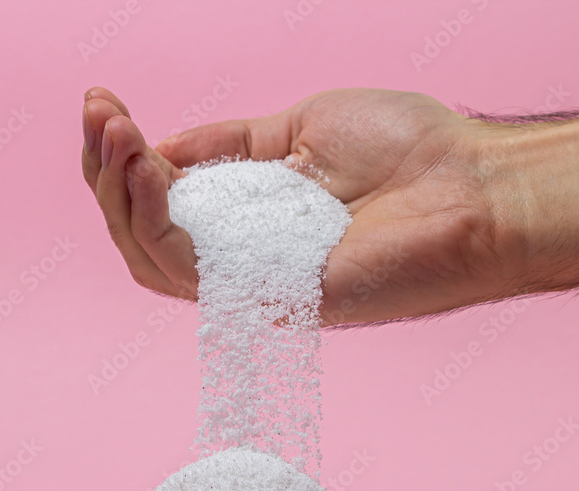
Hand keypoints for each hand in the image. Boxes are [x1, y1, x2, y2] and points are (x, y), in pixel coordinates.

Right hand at [82, 87, 520, 323]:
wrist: (479, 188)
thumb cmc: (410, 154)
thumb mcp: (299, 129)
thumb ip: (229, 146)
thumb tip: (164, 145)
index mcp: (250, 219)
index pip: (162, 203)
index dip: (124, 158)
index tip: (104, 102)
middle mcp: (243, 258)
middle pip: (143, 234)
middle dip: (108, 172)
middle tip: (99, 111)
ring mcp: (254, 284)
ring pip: (151, 254)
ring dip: (118, 189)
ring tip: (112, 130)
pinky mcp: (269, 299)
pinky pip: (187, 267)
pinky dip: (154, 213)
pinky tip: (143, 161)